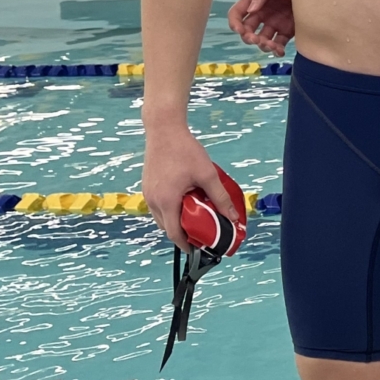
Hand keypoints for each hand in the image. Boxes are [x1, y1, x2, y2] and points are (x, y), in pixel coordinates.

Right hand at [142, 127, 240, 251]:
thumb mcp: (208, 175)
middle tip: (201, 231)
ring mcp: (147, 193)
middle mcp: (153, 200)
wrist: (164, 130)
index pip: (174, 233)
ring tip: (195, 215)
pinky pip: (158, 205)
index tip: (198, 249)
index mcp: (167, 201)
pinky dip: (170, 209)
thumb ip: (220, 197)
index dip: (186, 245)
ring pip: (161, 217)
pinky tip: (185, 200)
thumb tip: (232, 216)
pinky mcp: (147, 185)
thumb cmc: (185, 150)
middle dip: (183, 233)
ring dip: (176, 220)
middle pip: (167, 227)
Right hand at [229, 0, 293, 53]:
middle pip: (248, 30)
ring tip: (272, 46)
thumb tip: (251, 9)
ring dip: (263, 46)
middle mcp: (262, 14)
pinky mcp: (288, 31)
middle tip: (257, 39)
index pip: (238, 13)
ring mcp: (275, 23)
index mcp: (255, 1)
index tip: (240, 30)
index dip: (235, 23)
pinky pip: (279, 44)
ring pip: (262, 40)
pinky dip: (277, 50)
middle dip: (249, 38)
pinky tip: (280, 51)